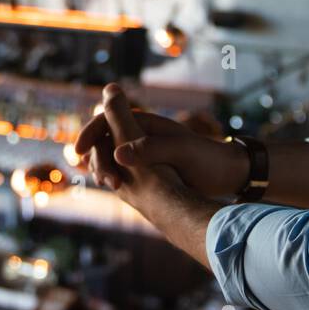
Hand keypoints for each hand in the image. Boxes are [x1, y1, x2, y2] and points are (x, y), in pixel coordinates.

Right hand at [75, 84, 247, 198]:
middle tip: (103, 180)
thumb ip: (149, 149)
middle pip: (104, 139)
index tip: (78, 150)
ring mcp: (143, 152)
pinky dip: (112, 176)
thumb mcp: (179, 151)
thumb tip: (118, 154)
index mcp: (146, 122)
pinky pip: (120, 169)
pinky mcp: (147, 169)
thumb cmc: (207, 159)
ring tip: (111, 186)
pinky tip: (114, 189)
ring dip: (102, 168)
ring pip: (109, 155)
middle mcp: (141, 135)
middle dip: (96, 157)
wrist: (230, 174)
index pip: (107, 120)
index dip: (90, 133)